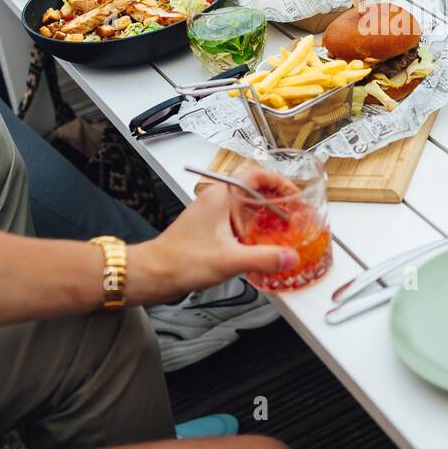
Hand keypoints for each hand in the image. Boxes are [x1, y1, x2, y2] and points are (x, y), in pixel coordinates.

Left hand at [134, 185, 298, 301]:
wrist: (154, 274)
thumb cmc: (180, 260)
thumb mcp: (229, 260)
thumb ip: (264, 258)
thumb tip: (289, 257)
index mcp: (220, 196)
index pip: (256, 174)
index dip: (279, 181)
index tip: (293, 194)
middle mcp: (216, 200)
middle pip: (254, 189)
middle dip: (276, 200)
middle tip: (293, 213)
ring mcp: (212, 214)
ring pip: (246, 206)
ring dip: (265, 215)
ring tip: (282, 229)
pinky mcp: (210, 228)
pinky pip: (237, 221)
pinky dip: (253, 228)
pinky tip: (261, 245)